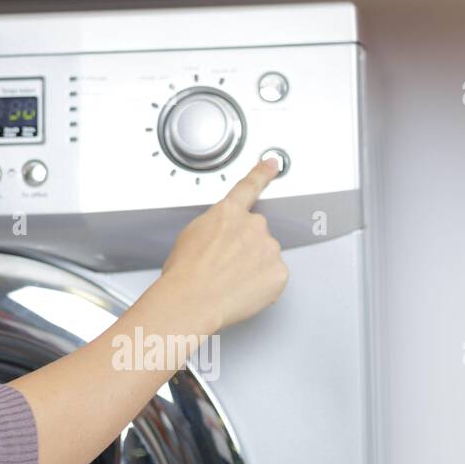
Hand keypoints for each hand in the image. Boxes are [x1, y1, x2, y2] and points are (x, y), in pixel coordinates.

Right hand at [159, 156, 288, 332]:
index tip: (273, 164)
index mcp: (227, 213)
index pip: (250, 186)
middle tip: (226, 265)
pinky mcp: (279, 271)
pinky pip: (274, 276)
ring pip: (266, 255)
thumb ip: (214, 226)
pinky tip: (243, 290)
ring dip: (254, 266)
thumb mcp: (190, 235)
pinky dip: (263, 284)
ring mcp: (269, 248)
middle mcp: (252, 225)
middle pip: (256, 232)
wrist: (192, 299)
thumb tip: (220, 236)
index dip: (263, 173)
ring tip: (230, 281)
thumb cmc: (184, 273)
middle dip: (246, 246)